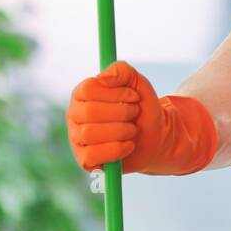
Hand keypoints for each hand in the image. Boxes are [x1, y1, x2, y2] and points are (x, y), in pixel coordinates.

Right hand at [66, 61, 216, 174]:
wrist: (155, 136)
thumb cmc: (140, 107)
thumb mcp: (136, 83)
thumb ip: (122, 71)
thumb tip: (104, 78)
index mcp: (83, 93)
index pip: (89, 89)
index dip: (115, 93)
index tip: (133, 96)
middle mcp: (75, 115)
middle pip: (90, 112)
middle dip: (121, 113)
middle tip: (134, 113)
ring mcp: (77, 138)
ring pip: (90, 134)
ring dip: (121, 131)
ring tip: (132, 130)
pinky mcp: (84, 160)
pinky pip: (92, 155)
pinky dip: (116, 150)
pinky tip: (128, 145)